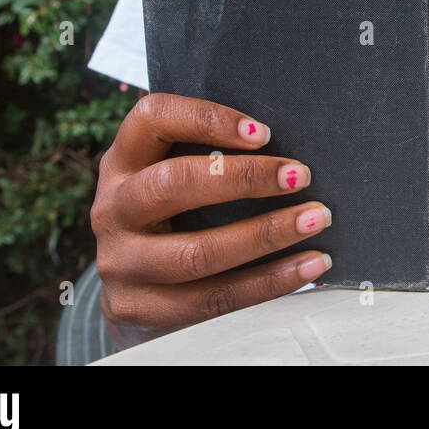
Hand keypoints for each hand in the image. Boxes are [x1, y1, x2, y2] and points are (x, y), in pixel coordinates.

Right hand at [91, 92, 332, 347]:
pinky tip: (309, 266)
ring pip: (197, 253)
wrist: (134, 298)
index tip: (263, 132)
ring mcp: (120, 264)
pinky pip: (213, 299)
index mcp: (122, 163)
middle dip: (245, 178)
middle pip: (174, 183)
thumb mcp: (172, 178)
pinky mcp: (139, 309)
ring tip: (316, 219)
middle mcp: (112, 210)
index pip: (152, 118)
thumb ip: (208, 156)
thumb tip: (288, 149)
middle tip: (301, 176)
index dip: (207, 119)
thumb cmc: (175, 217)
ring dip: (267, 234)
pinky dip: (269, 282)